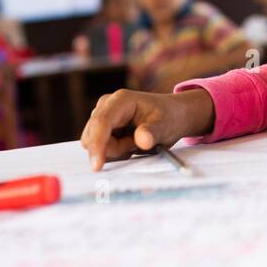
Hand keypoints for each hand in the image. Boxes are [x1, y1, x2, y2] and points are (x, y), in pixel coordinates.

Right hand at [80, 88, 215, 170]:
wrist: (172, 116)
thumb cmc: (168, 117)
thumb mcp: (165, 125)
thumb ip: (152, 133)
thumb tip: (141, 141)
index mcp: (120, 100)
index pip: (101, 122)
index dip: (97, 144)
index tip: (97, 166)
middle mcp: (106, 106)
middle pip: (94, 137)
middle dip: (115, 148)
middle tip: (136, 144)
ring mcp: (102, 117)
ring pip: (96, 145)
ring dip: (116, 150)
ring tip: (135, 143)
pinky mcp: (102, 129)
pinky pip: (100, 149)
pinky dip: (116, 152)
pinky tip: (129, 144)